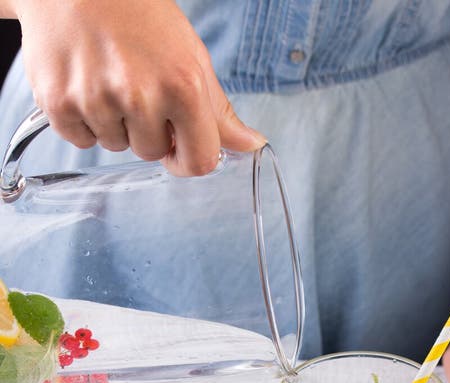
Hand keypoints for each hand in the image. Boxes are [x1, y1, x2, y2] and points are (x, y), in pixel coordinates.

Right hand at [14, 0, 264, 175]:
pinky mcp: (58, 103)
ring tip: (107, 78)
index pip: (199, 162)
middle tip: (134, 86)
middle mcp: (140, 95)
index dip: (188, 159)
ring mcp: (97, 100)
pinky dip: (82, 120)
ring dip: (114, 124)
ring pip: (116, 147)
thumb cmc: (138, 15)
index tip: (177, 146)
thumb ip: (218, 110)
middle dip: (146, 130)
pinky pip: (81, 140)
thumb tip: (252, 145)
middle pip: (152, 154)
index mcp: (183, 85)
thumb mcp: (190, 57)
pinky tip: (84, 84)